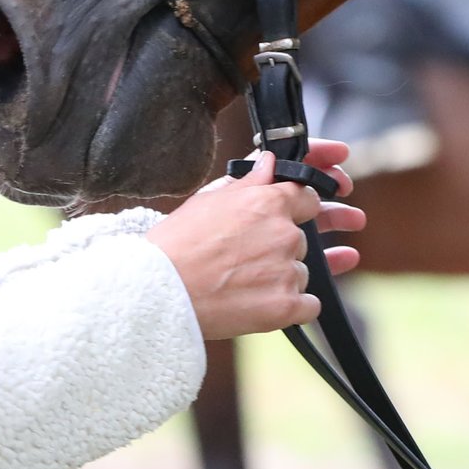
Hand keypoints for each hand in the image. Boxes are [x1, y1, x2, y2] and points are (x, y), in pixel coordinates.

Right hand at [146, 142, 364, 340]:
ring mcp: (289, 272)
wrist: (158, 292)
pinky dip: (294, 307)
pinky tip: (267, 304)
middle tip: (256, 260)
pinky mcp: (287, 307)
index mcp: (269, 201)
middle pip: (303, 239)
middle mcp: (286, 234)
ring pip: (303, 273)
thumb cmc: (177, 244)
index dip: (305, 205)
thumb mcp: (210, 200)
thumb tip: (271, 161)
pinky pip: (310, 306)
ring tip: (243, 284)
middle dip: (284, 247)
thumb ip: (249, 180)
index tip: (310, 211)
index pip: (309, 196)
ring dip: (284, 278)